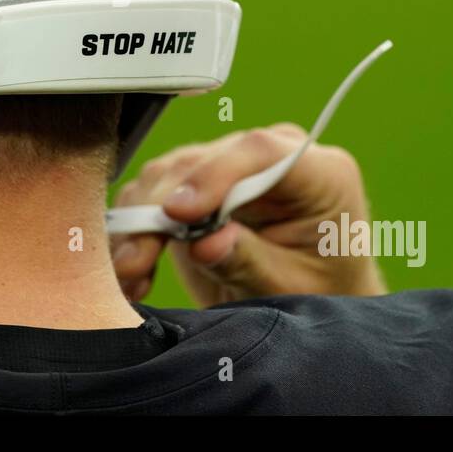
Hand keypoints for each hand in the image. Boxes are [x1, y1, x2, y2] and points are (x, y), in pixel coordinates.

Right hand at [111, 124, 386, 305]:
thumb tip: (202, 243)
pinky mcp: (197, 182)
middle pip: (201, 162)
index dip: (214, 175)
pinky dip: (135, 229)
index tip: (177, 213)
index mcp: (320, 173)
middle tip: (134, 262)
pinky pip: (153, 192)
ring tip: (132, 274)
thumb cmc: (316, 293)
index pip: (261, 152)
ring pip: (167, 174)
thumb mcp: (291, 288)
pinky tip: (135, 270)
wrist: (309, 299)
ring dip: (139, 223)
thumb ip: (249, 262)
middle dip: (160, 211)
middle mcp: (272, 157)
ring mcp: (230, 164)